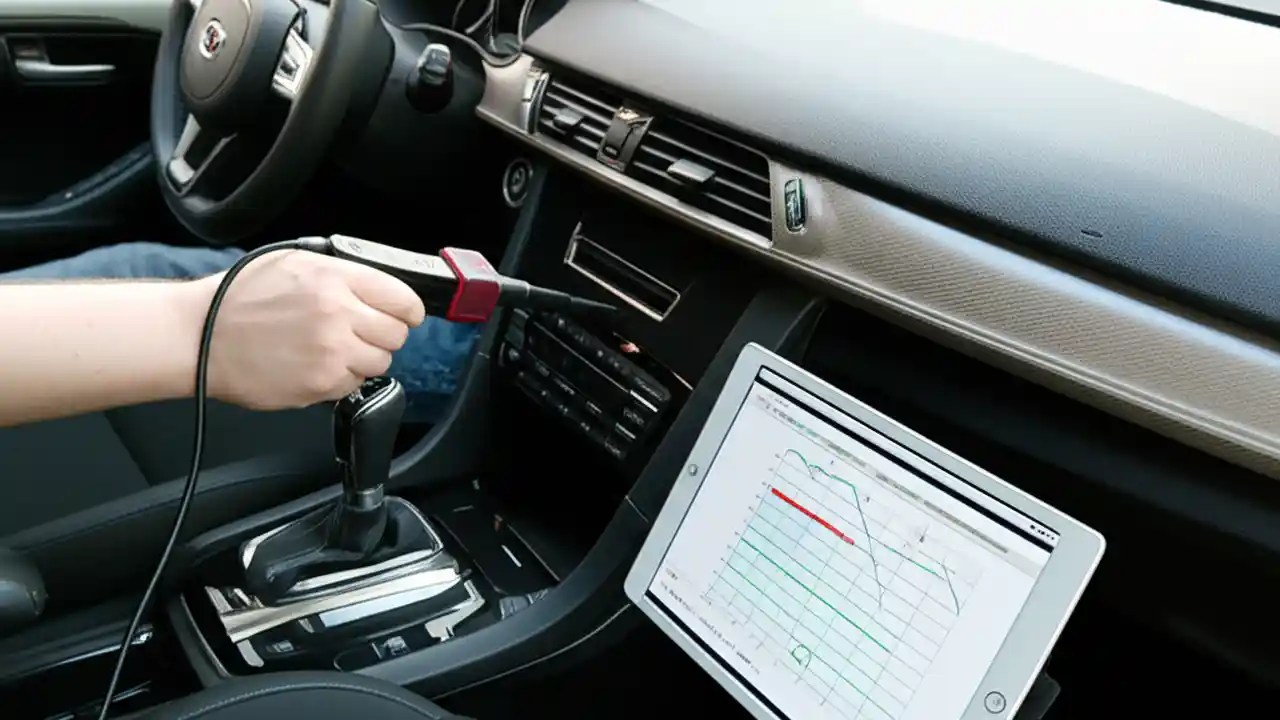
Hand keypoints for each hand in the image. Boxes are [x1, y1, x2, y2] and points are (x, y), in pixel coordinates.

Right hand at [185, 249, 425, 409]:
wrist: (199, 337)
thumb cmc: (240, 297)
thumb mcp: (295, 263)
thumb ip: (343, 273)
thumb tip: (382, 288)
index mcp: (335, 278)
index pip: (403, 298)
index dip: (408, 309)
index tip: (405, 314)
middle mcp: (338, 314)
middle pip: (397, 334)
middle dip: (383, 333)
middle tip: (360, 332)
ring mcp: (332, 352)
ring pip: (380, 362)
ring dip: (363, 357)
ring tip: (332, 348)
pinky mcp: (321, 384)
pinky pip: (353, 383)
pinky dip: (341, 378)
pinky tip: (314, 364)